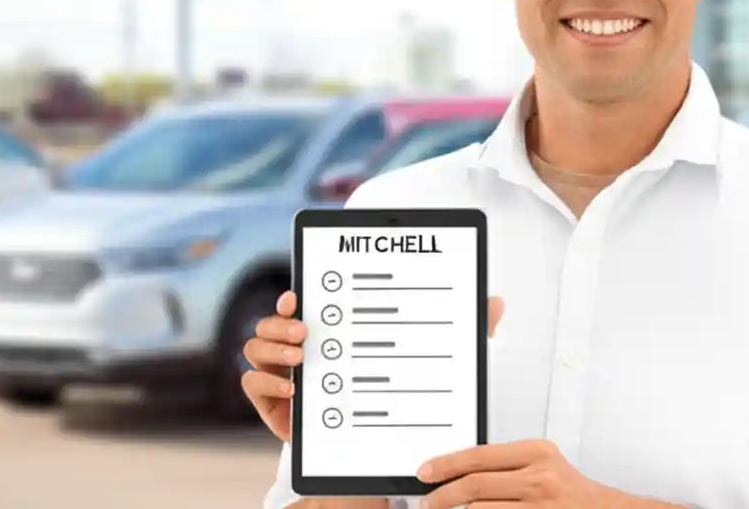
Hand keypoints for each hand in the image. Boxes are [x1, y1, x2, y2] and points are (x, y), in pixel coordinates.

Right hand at [243, 290, 505, 442]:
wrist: (380, 456)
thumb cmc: (405, 403)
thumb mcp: (438, 367)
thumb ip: (462, 336)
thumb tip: (495, 303)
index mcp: (337, 335)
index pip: (309, 302)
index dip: (300, 293)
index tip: (304, 292)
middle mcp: (307, 352)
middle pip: (274, 320)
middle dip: (281, 319)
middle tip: (306, 329)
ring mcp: (288, 378)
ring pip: (256, 347)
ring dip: (272, 346)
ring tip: (300, 356)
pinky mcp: (277, 408)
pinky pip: (253, 385)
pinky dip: (266, 382)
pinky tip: (292, 389)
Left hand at [417, 439, 674, 508]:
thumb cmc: (573, 493)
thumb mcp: (546, 466)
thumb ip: (511, 465)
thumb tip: (465, 470)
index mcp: (538, 453)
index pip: (479, 456)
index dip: (446, 464)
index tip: (427, 472)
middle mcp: (539, 478)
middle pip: (474, 485)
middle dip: (443, 495)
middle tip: (427, 501)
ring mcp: (538, 506)